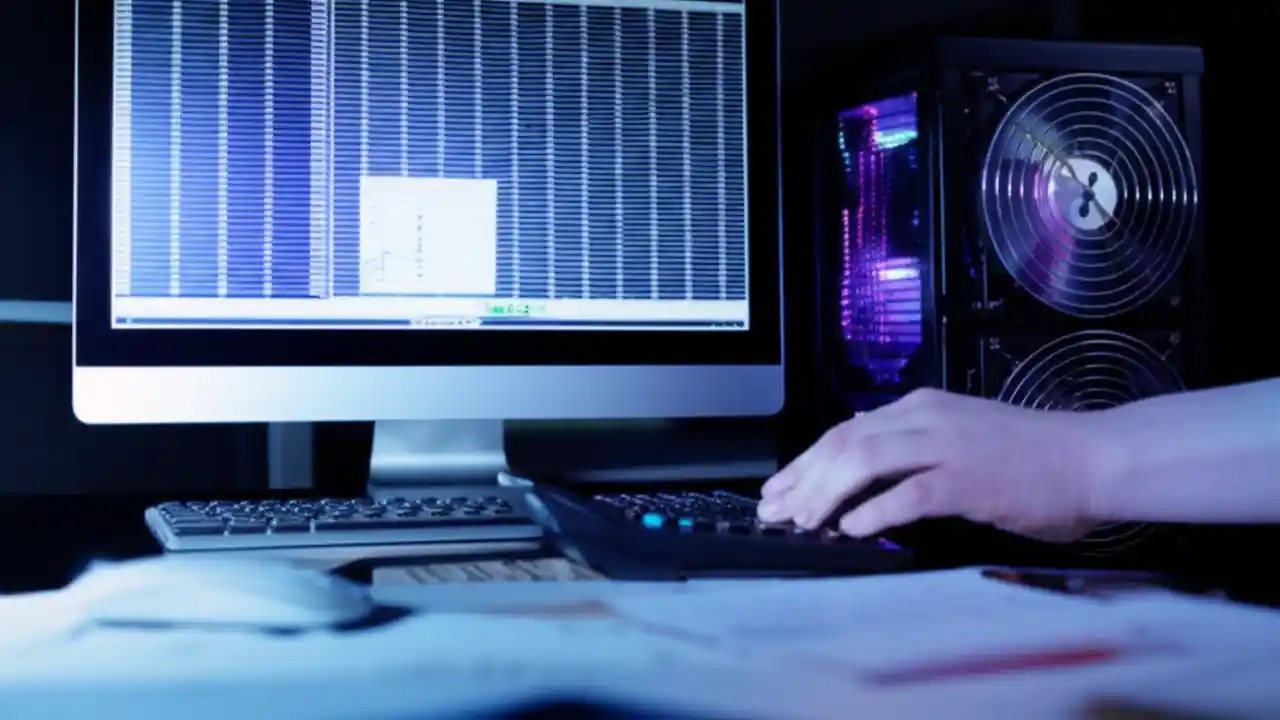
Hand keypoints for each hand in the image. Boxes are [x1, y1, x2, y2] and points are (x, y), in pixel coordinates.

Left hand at [757, 389, 1114, 542]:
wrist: (1093, 457)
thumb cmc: (1032, 458)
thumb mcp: (959, 439)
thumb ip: (913, 449)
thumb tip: (863, 466)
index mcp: (921, 407)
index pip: (845, 430)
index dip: (806, 462)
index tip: (780, 488)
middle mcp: (927, 418)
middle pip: (843, 442)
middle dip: (802, 479)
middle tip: (776, 510)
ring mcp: (947, 446)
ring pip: (864, 460)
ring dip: (827, 493)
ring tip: (805, 522)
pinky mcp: (969, 479)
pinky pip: (909, 493)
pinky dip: (875, 510)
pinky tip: (853, 528)